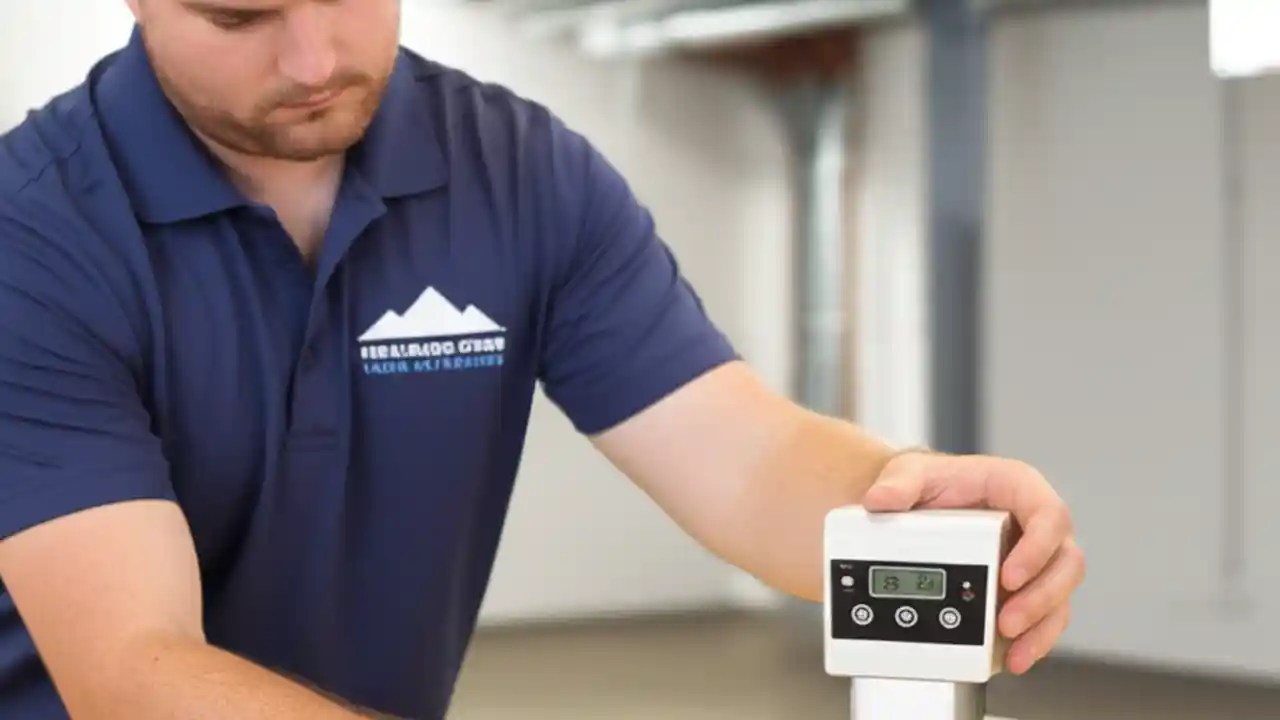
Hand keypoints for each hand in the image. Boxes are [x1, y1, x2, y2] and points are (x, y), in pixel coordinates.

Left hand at [861, 450, 1084, 674]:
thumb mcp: (912, 474)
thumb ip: (899, 483)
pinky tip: (1012, 657)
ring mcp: (1035, 560)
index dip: (1038, 548)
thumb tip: (880, 499)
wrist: (922, 506)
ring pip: (1060, 595)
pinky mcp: (1026, 588)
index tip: (1008, 576)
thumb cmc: (929, 485)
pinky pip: (1044, 618)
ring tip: (1012, 649)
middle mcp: (1036, 525)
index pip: (1050, 515)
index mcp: (1019, 489)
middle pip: (1065, 562)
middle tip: (1006, 622)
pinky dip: (1033, 640)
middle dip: (1041, 598)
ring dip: (1040, 626)